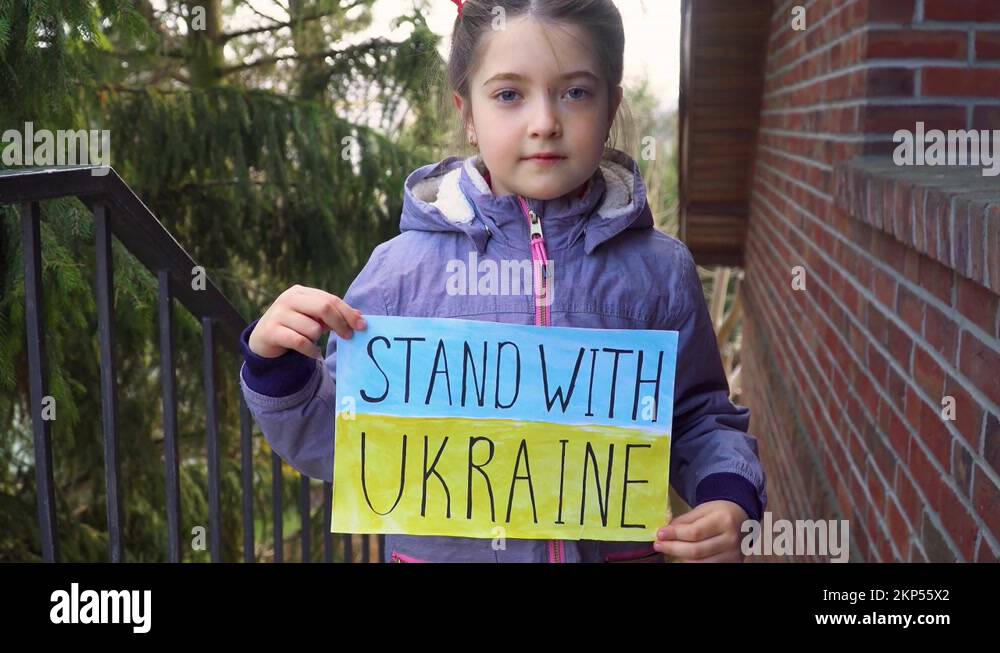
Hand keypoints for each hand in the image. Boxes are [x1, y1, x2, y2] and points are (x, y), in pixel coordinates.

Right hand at [248, 284, 365, 359]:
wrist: (263, 340)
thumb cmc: (294, 326)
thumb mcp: (313, 317)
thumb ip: (334, 314)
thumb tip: (360, 316)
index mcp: (300, 292)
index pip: (330, 299)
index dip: (348, 313)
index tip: (362, 326)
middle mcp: (288, 299)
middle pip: (323, 308)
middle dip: (340, 323)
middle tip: (348, 336)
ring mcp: (278, 314)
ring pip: (313, 328)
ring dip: (317, 339)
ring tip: (311, 341)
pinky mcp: (271, 331)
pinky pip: (301, 342)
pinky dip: (311, 350)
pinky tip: (313, 352)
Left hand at [653, 500, 748, 562]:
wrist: (743, 517)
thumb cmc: (720, 511)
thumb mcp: (704, 509)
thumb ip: (685, 520)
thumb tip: (666, 531)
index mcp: (724, 520)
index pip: (695, 532)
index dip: (675, 535)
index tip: (660, 533)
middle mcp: (731, 539)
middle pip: (696, 550)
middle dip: (673, 548)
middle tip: (658, 545)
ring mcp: (733, 554)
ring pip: (701, 563)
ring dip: (680, 558)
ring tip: (669, 550)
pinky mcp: (733, 563)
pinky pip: (708, 566)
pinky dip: (692, 563)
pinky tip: (682, 556)